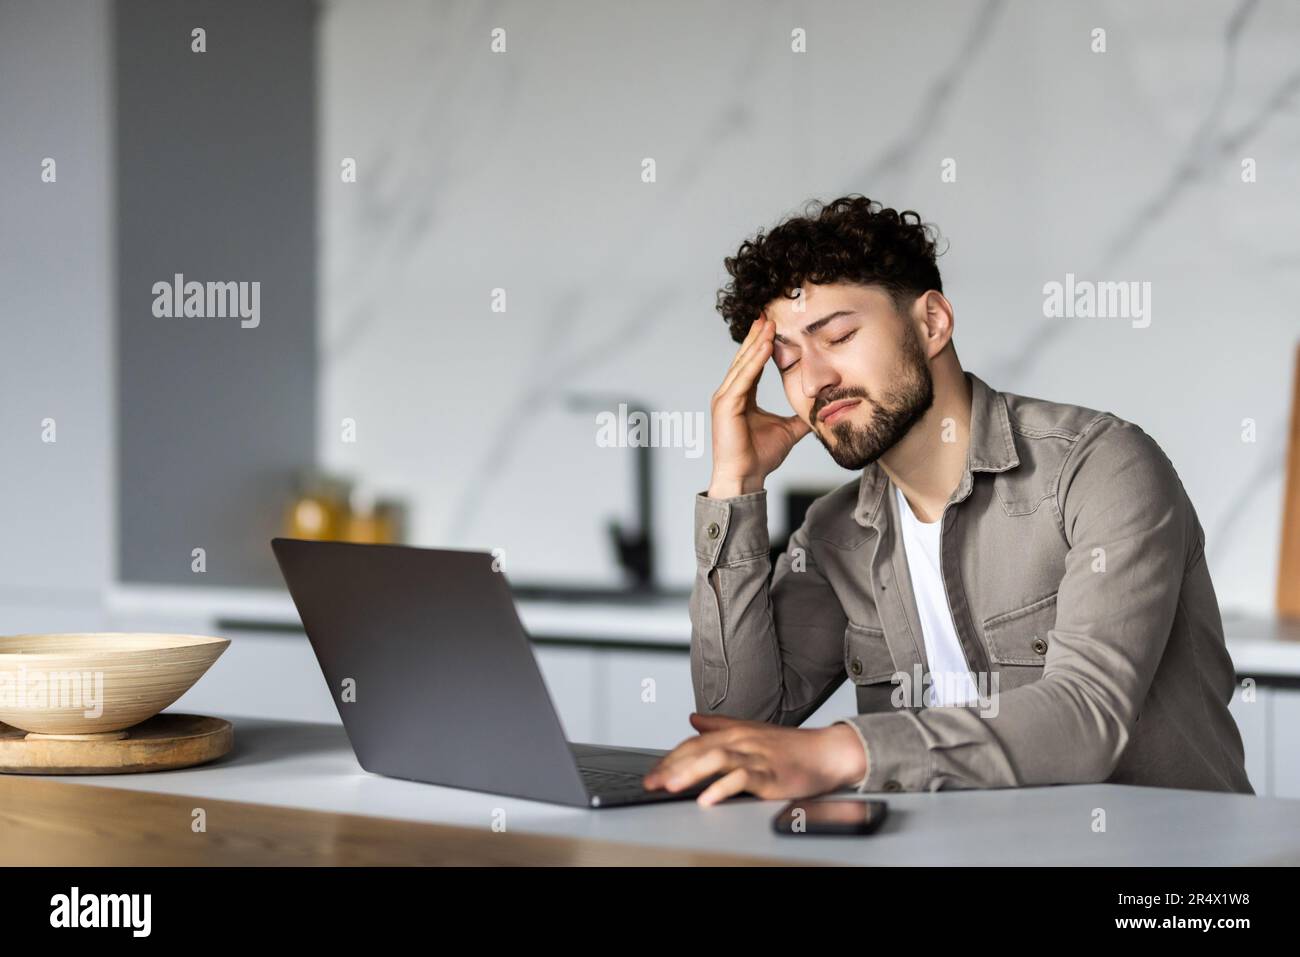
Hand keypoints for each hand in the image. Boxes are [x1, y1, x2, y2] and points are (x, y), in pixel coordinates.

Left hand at [642, 713, 867, 805]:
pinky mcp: (770, 774)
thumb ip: (720, 725)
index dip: (669, 758)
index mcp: (734, 733)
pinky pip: (743, 779)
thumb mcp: (751, 731)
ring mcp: (756, 757)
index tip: (651, 773)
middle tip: (651, 782)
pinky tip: (708, 799)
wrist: (827, 752)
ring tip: (671, 787)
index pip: (693, 743)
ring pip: (717, 759)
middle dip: (671, 767)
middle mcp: (742, 741)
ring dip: (691, 772)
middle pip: (699, 750)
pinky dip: (723, 788)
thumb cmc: (790, 746)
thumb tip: (693, 719)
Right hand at [708, 316, 811, 496]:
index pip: (752, 364)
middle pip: (745, 358)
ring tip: (768, 324)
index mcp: (741, 397)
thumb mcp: (787, 431)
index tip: (773, 326)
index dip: (762, 345)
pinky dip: (754, 361)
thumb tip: (818, 410)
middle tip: (768, 314)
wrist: (745, 478)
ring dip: (756, 343)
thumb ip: (799, 417)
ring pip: (743, 364)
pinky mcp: (726, 406)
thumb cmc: (759, 457)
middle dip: (757, 336)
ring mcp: (725, 398)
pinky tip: (765, 346)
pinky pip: (743, 378)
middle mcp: (730, 394)